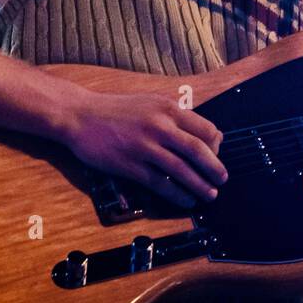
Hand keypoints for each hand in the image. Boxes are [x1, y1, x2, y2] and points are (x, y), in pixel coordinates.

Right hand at [60, 89, 226, 207]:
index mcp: (167, 108)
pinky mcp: (130, 165)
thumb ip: (177, 117)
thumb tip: (207, 134)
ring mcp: (144, 146)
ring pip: (181, 170)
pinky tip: (184, 199)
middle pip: (197, 151)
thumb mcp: (151, 103)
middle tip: (222, 180)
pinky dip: (176, 194)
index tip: (217, 157)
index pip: (205, 129)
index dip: (216, 147)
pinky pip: (160, 183)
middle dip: (214, 169)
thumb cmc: (117, 110)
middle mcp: (159, 126)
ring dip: (199, 185)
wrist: (80, 115)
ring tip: (208, 195)